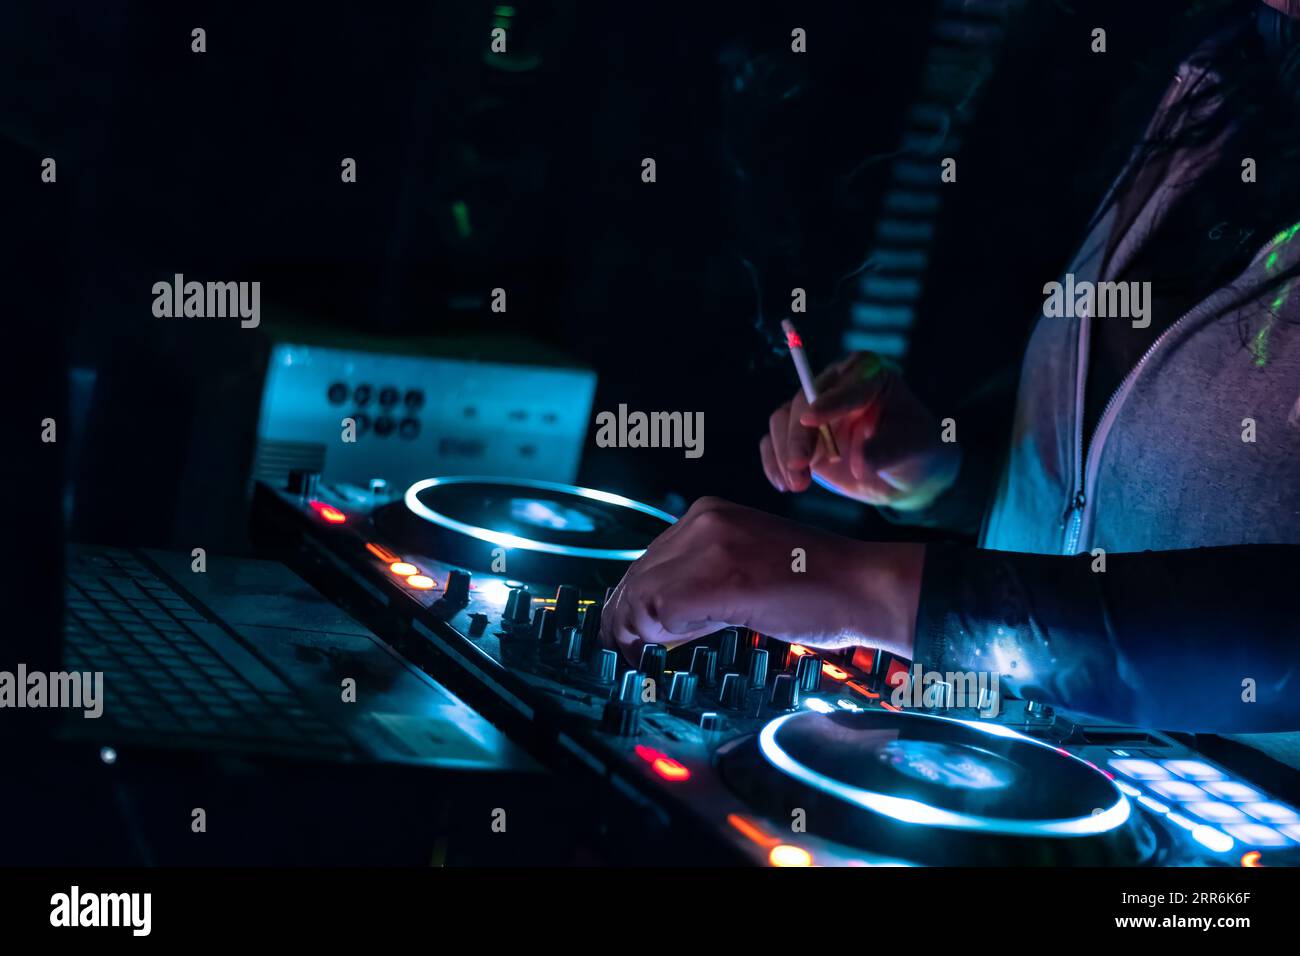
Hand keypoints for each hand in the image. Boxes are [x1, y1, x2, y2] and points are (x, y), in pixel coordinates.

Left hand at [599, 496, 924, 664]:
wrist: (867, 586)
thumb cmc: (819, 585)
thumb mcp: (748, 568)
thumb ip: (703, 583)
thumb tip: (658, 620)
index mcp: (711, 514)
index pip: (648, 560)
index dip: (630, 601)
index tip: (625, 632)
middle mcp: (704, 521)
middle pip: (637, 575)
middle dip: (625, 619)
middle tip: (622, 653)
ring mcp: (711, 546)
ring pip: (640, 593)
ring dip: (632, 632)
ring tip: (636, 658)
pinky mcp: (720, 579)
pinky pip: (658, 610)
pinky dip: (647, 638)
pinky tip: (652, 656)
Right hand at [760, 352, 960, 508]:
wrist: (905, 473)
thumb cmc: (916, 449)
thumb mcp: (913, 447)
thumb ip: (886, 451)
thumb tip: (856, 461)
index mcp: (867, 374)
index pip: (845, 384)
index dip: (829, 401)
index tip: (811, 419)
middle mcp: (834, 386)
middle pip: (803, 401)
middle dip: (798, 435)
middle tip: (798, 465)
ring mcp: (813, 412)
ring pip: (781, 420)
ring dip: (783, 452)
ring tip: (797, 484)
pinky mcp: (799, 438)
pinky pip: (773, 443)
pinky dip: (772, 463)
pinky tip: (783, 483)